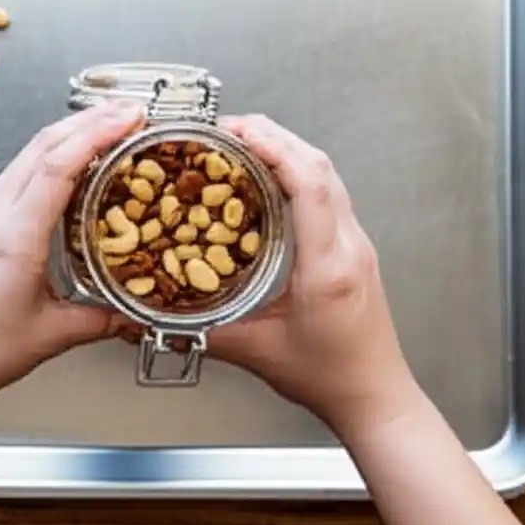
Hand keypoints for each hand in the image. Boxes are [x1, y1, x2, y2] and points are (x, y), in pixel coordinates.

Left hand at [0, 102, 142, 411]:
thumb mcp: (50, 335)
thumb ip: (100, 319)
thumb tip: (133, 314)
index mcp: (12, 235)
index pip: (60, 163)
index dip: (98, 132)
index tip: (129, 117)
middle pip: (41, 146)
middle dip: (87, 121)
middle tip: (126, 112)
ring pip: (24, 158)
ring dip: (65, 138)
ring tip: (102, 133)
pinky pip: (12, 180)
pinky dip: (44, 164)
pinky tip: (64, 174)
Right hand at [209, 115, 420, 436]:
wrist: (375, 396)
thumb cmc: (330, 378)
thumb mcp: (257, 353)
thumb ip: (200, 331)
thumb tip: (148, 321)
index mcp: (327, 267)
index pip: (310, 185)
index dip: (273, 148)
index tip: (236, 132)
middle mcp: (348, 246)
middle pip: (320, 166)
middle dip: (274, 135)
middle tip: (228, 128)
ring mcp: (356, 243)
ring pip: (327, 174)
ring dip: (287, 148)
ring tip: (243, 143)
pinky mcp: (353, 248)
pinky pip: (327, 192)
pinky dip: (296, 171)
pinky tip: (269, 177)